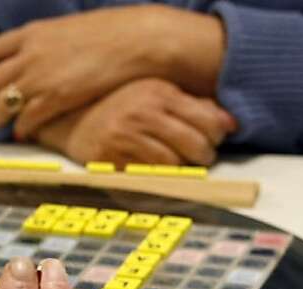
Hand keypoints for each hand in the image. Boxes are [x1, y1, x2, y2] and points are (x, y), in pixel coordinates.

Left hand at [0, 5, 224, 135]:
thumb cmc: (115, 32)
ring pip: (2, 102)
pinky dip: (19, 128)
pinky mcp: (55, 98)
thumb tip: (43, 54)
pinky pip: (26, 119)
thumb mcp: (71, 28)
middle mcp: (30, 55)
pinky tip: (20, 135)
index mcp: (33, 33)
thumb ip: (49, 42)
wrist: (140, 39)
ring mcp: (41, 77)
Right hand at [34, 78, 235, 166]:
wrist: (71, 117)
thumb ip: (194, 106)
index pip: (207, 121)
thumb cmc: (120, 106)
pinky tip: (156, 174)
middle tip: (200, 158)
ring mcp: (124, 138)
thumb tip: (231, 124)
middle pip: (194, 145)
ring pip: (172, 166)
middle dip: (203, 156)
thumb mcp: (157, 94)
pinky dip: (156, 180)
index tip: (213, 140)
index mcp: (159, 93)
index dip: (217, 136)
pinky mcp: (109, 159)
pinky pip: (145, 178)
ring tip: (179, 167)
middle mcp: (142, 114)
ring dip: (182, 171)